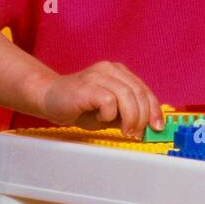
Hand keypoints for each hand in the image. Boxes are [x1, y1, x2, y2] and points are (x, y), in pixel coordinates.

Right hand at [37, 61, 163, 137]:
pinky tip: (100, 118)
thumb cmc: (79, 107)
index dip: (154, 109)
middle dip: (142, 117)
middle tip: (137, 134)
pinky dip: (109, 114)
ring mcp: (99, 75)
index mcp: (119, 72)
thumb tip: (148, 126)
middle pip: (139, 93)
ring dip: (130, 118)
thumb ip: (127, 113)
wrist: (47, 98)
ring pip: (127, 96)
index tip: (157, 127)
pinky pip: (109, 101)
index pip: (144, 90)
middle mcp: (111, 69)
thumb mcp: (109, 112)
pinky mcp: (88, 85)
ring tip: (125, 131)